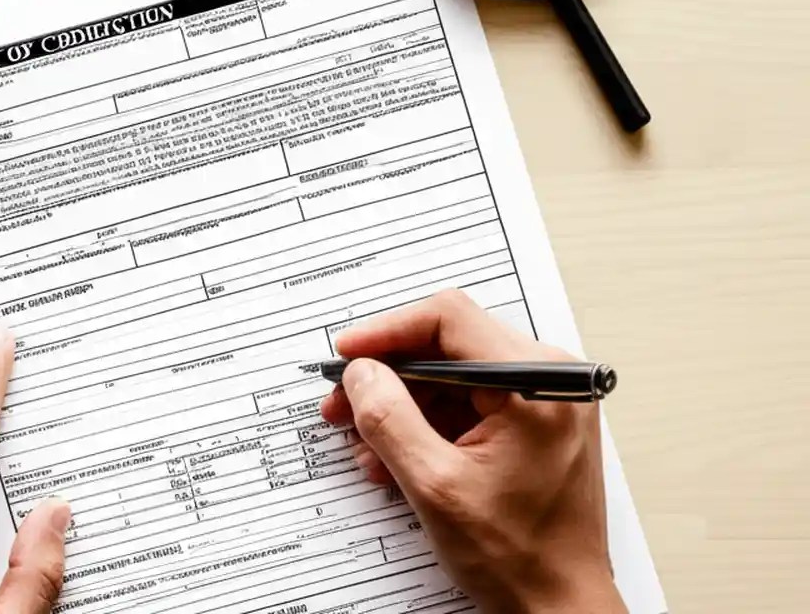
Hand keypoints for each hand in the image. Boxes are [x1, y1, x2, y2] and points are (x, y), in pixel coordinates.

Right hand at [321, 291, 626, 613]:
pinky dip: (426, 424)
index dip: (387, 332)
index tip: (349, 355)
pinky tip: (396, 455)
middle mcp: (548, 381)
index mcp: (536, 385)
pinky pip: (467, 403)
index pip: (449, 320)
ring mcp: (543, 402)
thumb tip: (362, 374)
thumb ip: (390, 420)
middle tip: (344, 402)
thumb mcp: (435, 486)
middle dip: (388, 376)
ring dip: (402, 405)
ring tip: (366, 442)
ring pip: (451, 376)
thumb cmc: (520, 559)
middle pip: (447, 346)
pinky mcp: (533, 424)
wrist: (560, 606)